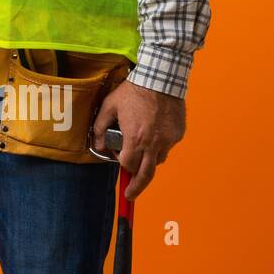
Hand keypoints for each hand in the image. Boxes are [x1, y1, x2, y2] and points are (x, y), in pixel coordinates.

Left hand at [90, 80, 185, 201]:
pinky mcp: (178, 134)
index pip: (128, 165)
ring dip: (149, 161)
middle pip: (146, 175)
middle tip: (130, 195)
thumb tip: (96, 145)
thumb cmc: (133, 91)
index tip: (120, 158)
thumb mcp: (108, 106)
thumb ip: (99, 128)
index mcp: (136, 139)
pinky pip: (167, 147)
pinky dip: (159, 146)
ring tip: (142, 149)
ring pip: (158, 161)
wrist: (160, 78)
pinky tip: (153, 132)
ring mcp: (168, 140)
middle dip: (137, 187)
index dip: (122, 163)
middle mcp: (154, 144)